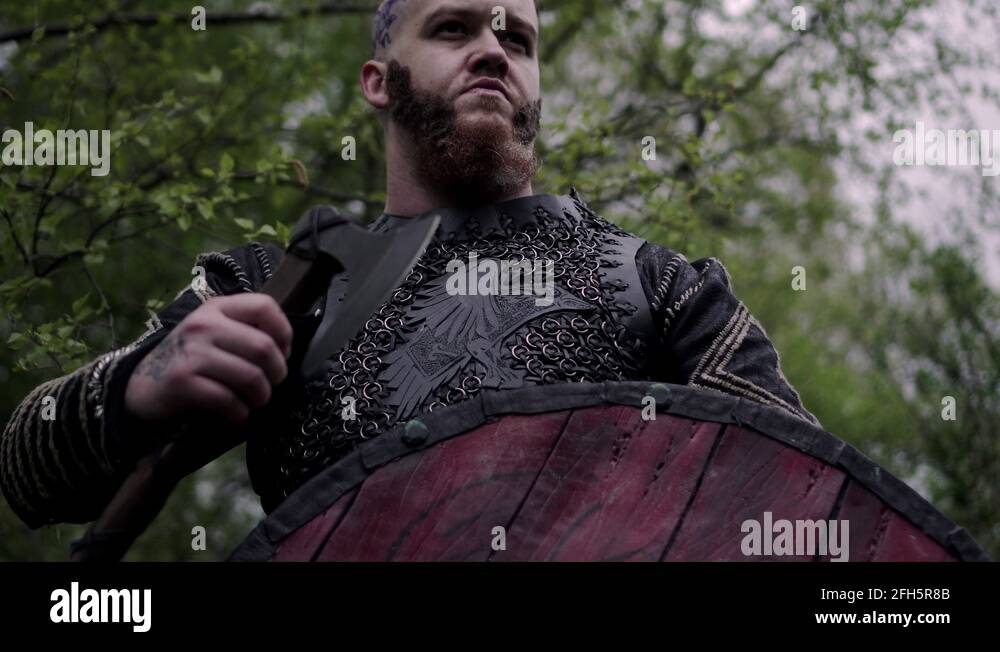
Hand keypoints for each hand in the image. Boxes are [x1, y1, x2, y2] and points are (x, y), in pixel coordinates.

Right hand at [124, 294, 293, 423]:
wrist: (141, 386)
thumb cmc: (189, 360)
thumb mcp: (213, 332)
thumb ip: (244, 330)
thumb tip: (286, 349)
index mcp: (217, 309)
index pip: (265, 307)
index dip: (284, 332)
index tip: (283, 352)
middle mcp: (204, 325)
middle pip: (264, 347)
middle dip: (278, 373)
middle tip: (272, 384)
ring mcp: (192, 353)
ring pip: (252, 376)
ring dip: (261, 396)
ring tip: (256, 401)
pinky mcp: (183, 382)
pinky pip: (229, 400)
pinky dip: (240, 412)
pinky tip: (237, 413)